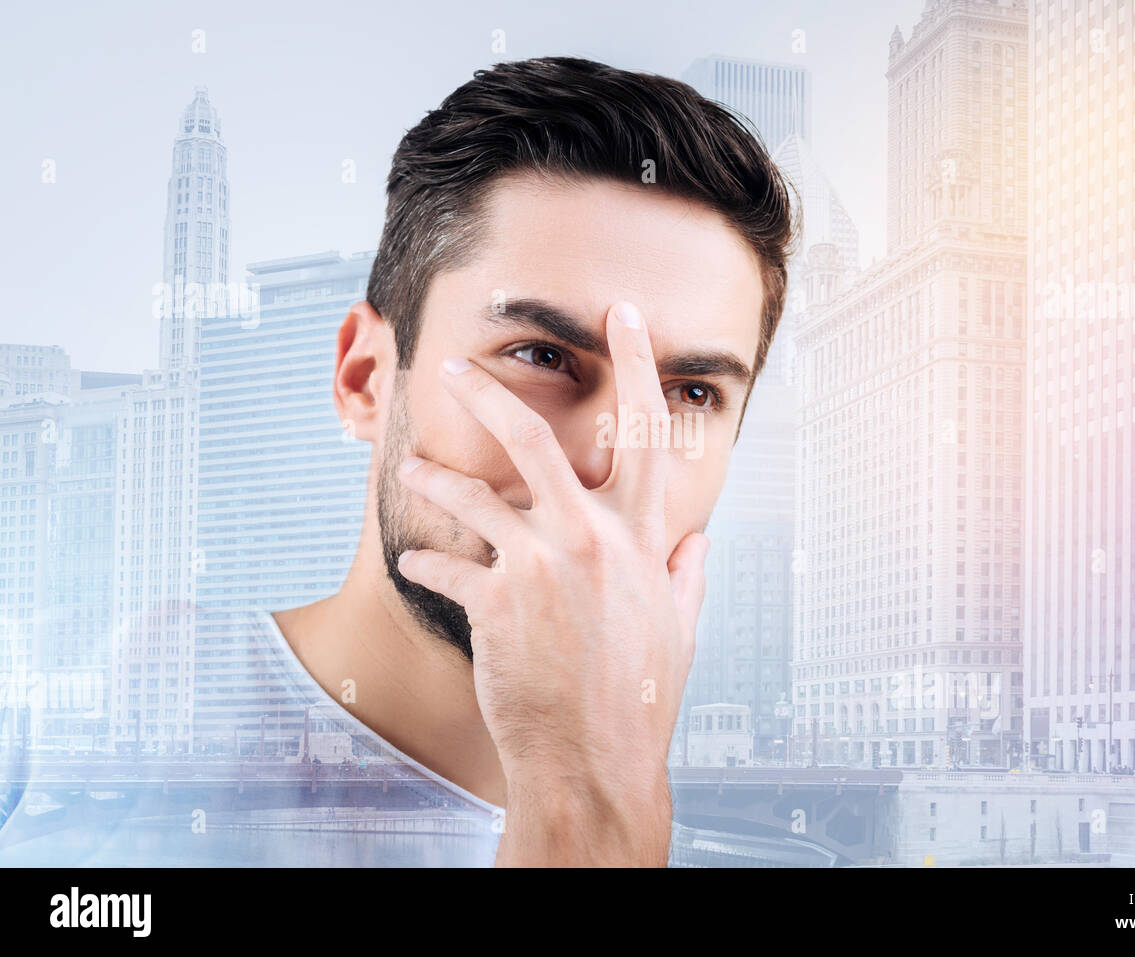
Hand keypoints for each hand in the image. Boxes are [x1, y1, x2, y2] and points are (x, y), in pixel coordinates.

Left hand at [395, 300, 709, 865]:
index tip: (620, 316)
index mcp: (644, 538)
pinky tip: (418, 560)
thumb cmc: (639, 698)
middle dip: (489, 395)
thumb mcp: (680, 630)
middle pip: (536, 439)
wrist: (593, 760)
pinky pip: (448, 563)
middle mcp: (592, 540)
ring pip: (474, 494)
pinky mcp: (496, 601)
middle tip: (457, 369)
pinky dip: (430, 559)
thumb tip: (697, 544)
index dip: (635, 365)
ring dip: (437, 476)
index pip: (646, 433)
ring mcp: (540, 566)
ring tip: (414, 465)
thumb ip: (686, 577)